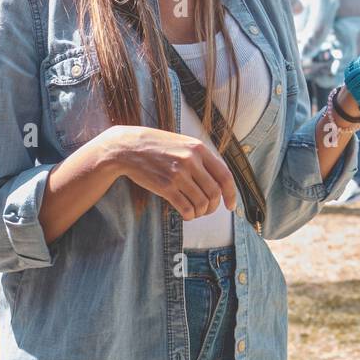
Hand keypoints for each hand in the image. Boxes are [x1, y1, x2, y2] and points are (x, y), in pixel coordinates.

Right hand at [98, 125, 237, 219]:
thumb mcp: (184, 144)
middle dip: (214, 207)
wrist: (128, 147)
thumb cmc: (158, 146)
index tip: (231, 206)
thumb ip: (202, 158)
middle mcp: (191, 161)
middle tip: (208, 211)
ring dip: (201, 212)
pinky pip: (186, 208)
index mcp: (199, 149)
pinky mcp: (165, 186)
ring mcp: (178, 174)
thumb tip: (220, 181)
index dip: (231, 194)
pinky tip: (186, 214)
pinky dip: (189, 215)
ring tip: (195, 212)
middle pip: (214, 192)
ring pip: (201, 203)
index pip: (225, 176)